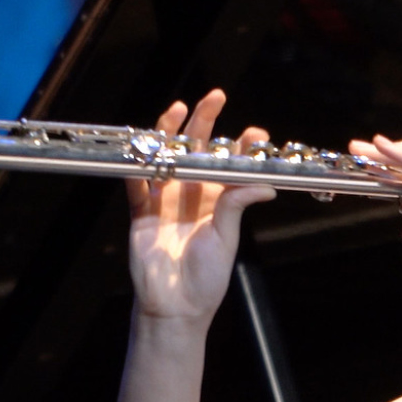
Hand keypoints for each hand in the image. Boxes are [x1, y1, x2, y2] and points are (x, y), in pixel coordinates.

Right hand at [125, 89, 275, 323]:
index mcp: (218, 202)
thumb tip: (266, 185)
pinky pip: (136, 184)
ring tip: (178, 109)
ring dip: (169, 134)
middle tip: (215, 97)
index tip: (255, 133)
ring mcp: (165, 201)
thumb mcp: (226, 239)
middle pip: (196, 151)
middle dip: (205, 123)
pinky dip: (136, 166)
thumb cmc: (205, 278)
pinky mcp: (141, 212)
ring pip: (165, 158)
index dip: (241, 148)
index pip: (230, 166)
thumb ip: (235, 206)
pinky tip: (141, 145)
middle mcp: (192, 195)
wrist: (174, 305)